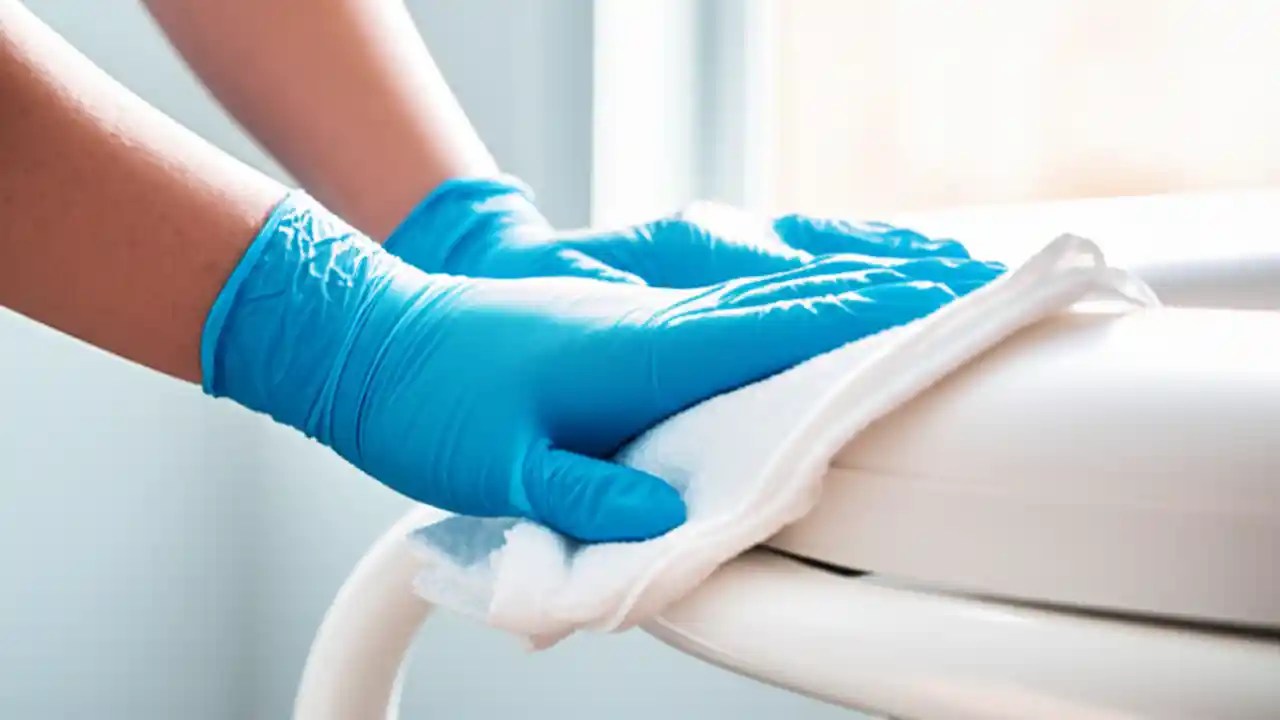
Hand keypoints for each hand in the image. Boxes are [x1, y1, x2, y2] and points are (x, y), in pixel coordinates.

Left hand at [204, 192, 1001, 541]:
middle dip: (885, 285)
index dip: (863, 320)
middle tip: (968, 282)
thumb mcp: (498, 465)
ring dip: (850, 277)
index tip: (939, 307)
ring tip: (922, 277)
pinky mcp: (631, 322)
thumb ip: (582, 494)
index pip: (775, 328)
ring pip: (771, 287)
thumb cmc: (430, 398)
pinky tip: (817, 297)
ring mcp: (646, 313)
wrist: (370, 338)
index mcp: (640, 349)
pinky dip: (796, 290)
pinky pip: (737, 300)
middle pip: (793, 294)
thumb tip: (665, 524)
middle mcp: (657, 319)